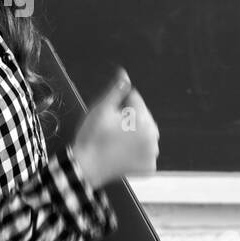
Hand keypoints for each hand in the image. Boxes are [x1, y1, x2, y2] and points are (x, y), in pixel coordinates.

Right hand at [69, 68, 159, 188]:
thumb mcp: (101, 109)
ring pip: (144, 134)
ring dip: (134, 134)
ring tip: (115, 142)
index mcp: (143, 119)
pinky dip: (136, 151)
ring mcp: (153, 154)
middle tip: (110, 131)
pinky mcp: (149, 166)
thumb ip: (117, 89)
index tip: (108, 117)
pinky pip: (145, 152)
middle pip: (142, 116)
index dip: (119, 105)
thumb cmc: (92, 136)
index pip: (134, 99)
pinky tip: (122, 153)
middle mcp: (153, 136)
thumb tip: (124, 72)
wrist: (86, 167)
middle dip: (129, 119)